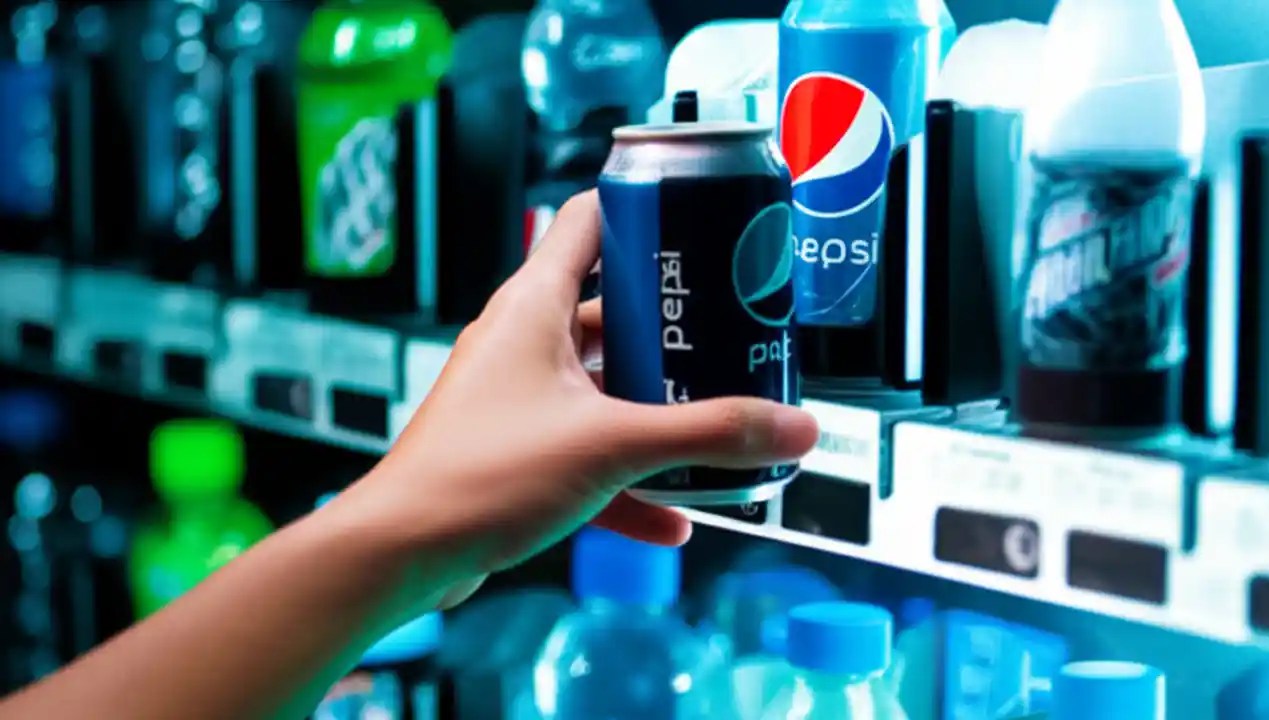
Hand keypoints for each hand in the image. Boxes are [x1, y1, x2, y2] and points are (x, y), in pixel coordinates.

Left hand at [329, 191, 817, 610]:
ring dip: (656, 411)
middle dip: (675, 332)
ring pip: (604, 386)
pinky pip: (586, 449)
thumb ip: (709, 436)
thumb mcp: (612, 445)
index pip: (592, 221)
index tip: (705, 224)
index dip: (647, 211)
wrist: (404, 552)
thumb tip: (794, 429)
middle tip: (733, 338)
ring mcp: (518, 395)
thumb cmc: (483, 474)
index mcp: (535, 305)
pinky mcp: (516, 448)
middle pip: (615, 310)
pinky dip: (628, 477)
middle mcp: (524, 339)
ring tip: (716, 427)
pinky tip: (674, 518)